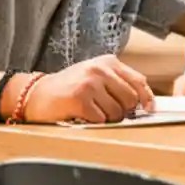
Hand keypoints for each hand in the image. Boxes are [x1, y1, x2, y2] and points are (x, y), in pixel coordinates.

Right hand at [24, 55, 153, 123]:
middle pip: (130, 99)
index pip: (138, 81)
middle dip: (123, 111)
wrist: (35, 94)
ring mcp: (90, 83)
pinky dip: (94, 122)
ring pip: (117, 112)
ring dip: (107, 118)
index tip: (149, 109)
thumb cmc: (69, 88)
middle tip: (107, 112)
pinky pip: (100, 119)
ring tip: (92, 111)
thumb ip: (118, 83)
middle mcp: (100, 70)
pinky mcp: (79, 99)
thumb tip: (143, 102)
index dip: (146, 97)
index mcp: (108, 62)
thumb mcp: (96, 76)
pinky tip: (82, 115)